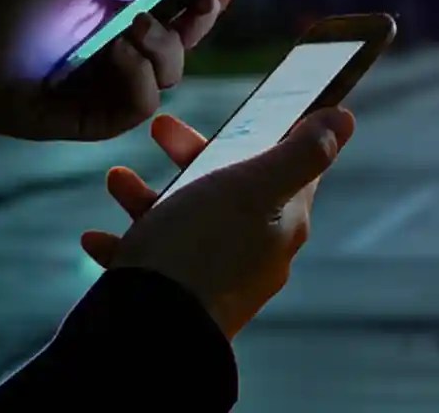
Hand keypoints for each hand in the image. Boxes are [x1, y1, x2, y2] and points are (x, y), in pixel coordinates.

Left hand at [0, 0, 238, 140]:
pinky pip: (144, 104)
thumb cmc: (15, 6)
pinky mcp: (102, 119)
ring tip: (126, 32)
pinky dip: (138, 77)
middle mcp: (127, 52)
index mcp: (125, 13)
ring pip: (173, 73)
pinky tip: (114, 56)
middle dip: (199, 20)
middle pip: (190, 41)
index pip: (182, 8)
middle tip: (196, 1)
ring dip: (160, 48)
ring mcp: (115, 86)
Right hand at [81, 109, 354, 339]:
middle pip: (229, 188)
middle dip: (192, 154)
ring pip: (184, 221)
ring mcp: (215, 278)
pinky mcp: (176, 300)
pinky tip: (94, 239)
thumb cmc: (203, 248)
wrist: (151, 331)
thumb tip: (343, 119)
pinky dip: (123, 245)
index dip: (266, 130)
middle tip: (160, 129)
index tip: (240, 108)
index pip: (286, 164)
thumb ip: (302, 153)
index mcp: (281, 221)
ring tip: (116, 180)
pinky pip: (149, 263)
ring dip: (147, 195)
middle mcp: (255, 251)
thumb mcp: (256, 186)